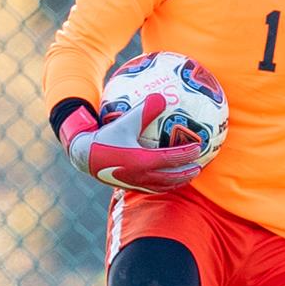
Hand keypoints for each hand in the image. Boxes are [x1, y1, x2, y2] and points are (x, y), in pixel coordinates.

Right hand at [59, 94, 201, 192]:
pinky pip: (152, 188)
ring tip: (188, 176)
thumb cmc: (105, 137)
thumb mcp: (125, 122)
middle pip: (170, 177)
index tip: (199, 147)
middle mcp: (140, 175)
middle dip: (187, 173)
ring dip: (177, 181)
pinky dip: (164, 185)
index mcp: (141, 160)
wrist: (85, 156)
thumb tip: (161, 97)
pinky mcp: (130, 186)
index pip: (170, 159)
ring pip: (162, 185)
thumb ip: (144, 110)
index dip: (186, 154)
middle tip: (199, 166)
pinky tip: (167, 180)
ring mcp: (136, 183)